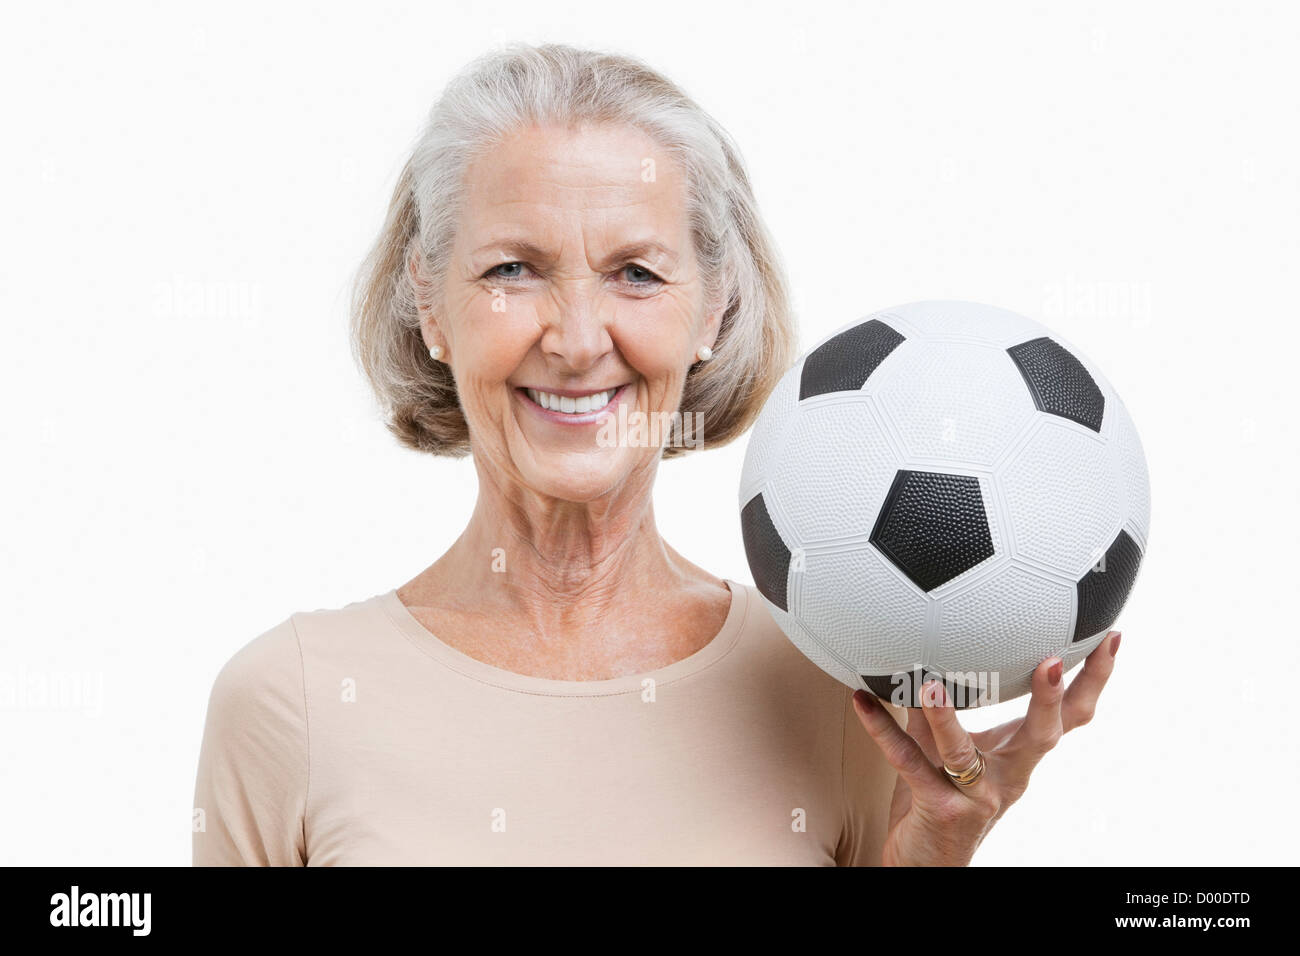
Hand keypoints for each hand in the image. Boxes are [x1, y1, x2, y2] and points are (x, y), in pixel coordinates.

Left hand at [851, 630, 1121, 865]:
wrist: (925, 862)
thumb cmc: (943, 802)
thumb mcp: (949, 750)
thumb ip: (940, 709)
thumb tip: (927, 653)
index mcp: (1019, 758)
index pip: (1068, 718)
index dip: (1091, 682)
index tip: (1109, 640)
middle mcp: (1007, 777)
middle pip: (1042, 736)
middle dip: (1051, 699)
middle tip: (1052, 661)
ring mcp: (976, 796)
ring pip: (965, 753)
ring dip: (946, 715)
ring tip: (931, 681)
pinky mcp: (939, 809)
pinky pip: (908, 763)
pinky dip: (882, 730)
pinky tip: (862, 701)